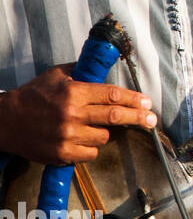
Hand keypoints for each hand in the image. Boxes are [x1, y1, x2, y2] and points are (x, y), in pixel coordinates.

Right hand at [0, 64, 156, 164]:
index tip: (148, 103)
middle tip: (152, 120)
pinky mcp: (62, 154)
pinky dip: (91, 148)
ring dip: (105, 133)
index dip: (134, 100)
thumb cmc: (33, 96)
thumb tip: (105, 65)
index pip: (113, 95)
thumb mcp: (56, 75)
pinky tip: (80, 141)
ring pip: (104, 137)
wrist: (5, 121)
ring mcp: (67, 136)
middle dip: (139, 118)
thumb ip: (82, 71)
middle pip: (116, 117)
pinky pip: (91, 154)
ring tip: (91, 127)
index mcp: (73, 92)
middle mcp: (72, 113)